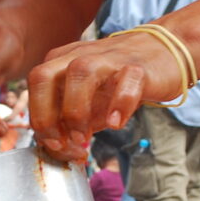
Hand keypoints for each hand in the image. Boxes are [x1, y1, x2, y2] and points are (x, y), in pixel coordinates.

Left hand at [28, 31, 184, 161]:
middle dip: (46, 115)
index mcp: (61, 62)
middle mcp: (79, 56)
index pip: (35, 88)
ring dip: (76, 112)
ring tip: (84, 139)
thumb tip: (56, 149)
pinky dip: (119, 104)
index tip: (55, 145)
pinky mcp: (138, 67)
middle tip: (62, 143)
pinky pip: (126, 82)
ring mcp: (109, 59)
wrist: (164, 52)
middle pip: (43, 76)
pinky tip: (116, 124)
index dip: (39, 121)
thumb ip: (69, 120)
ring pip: (80, 73)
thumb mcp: (88, 100)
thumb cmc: (119, 80)